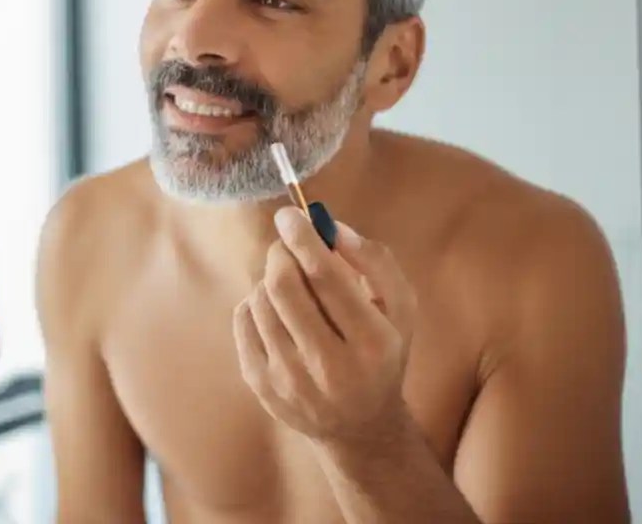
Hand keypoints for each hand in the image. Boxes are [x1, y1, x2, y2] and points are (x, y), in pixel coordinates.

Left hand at [233, 207, 418, 447]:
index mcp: (372, 342)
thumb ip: (374, 262)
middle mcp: (329, 366)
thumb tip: (331, 227)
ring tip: (291, 288)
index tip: (289, 215)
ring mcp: (289, 379)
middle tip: (288, 246)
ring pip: (260, 299)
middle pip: (284, 285)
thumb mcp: (399, 308)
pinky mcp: (260, 384)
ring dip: (270, 278)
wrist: (358, 426)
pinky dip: (256, 303)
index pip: (326, 277)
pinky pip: (243, 318)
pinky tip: (278, 314)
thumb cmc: (381, 353)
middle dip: (281, 253)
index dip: (303, 237)